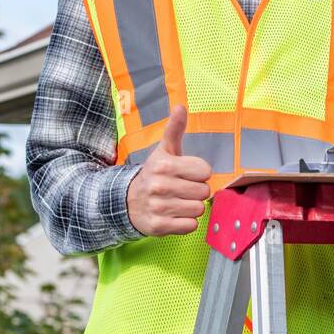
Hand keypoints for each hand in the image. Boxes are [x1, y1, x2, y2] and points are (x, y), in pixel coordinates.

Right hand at [126, 104, 212, 236]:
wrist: (128, 200)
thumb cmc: (155, 173)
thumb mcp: (164, 150)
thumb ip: (174, 129)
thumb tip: (181, 106)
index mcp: (164, 165)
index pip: (205, 171)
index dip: (200, 173)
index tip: (187, 174)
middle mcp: (159, 185)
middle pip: (204, 192)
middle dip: (196, 191)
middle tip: (182, 189)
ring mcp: (158, 207)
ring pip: (198, 209)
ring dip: (191, 207)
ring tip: (177, 201)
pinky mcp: (158, 226)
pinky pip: (190, 226)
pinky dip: (186, 223)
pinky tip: (174, 214)